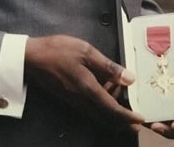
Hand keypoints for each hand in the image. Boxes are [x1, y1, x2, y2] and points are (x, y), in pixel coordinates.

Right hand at [24, 34, 143, 132]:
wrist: (31, 58)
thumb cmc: (58, 51)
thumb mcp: (86, 51)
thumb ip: (108, 66)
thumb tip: (129, 78)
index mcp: (89, 89)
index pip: (113, 110)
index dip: (128, 116)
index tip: (142, 119)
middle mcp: (83, 101)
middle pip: (107, 117)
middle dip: (123, 121)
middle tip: (136, 117)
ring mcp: (75, 101)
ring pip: (98, 114)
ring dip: (112, 112)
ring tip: (122, 97)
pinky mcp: (69, 98)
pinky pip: (90, 108)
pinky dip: (102, 106)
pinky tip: (105, 92)